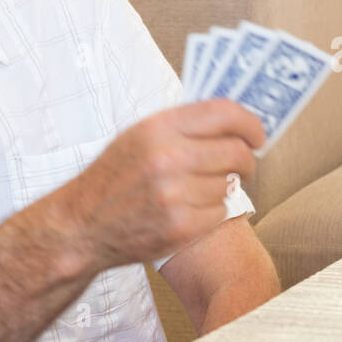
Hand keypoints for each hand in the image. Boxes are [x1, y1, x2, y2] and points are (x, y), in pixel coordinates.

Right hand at [46, 99, 265, 271]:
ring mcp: (175, 195)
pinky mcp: (181, 227)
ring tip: (198, 188)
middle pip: (238, 151)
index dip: (251, 123)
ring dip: (224, 187)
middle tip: (242, 165)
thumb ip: (183, 125)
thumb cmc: (114, 177)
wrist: (82, 225)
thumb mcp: (139, 135)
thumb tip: (234, 119)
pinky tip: (190, 208)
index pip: (226, 114)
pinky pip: (220, 212)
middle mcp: (168, 158)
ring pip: (230, 184)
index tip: (258, 134)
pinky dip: (212, 211)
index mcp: (158, 128)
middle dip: (247, 159)